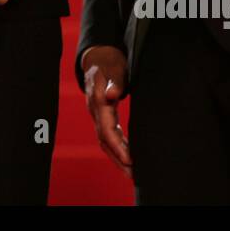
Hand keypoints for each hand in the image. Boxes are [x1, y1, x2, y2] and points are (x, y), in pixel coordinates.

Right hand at [82, 46, 131, 176]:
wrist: (97, 56)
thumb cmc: (109, 61)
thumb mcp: (113, 67)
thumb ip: (114, 81)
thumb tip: (112, 95)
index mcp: (98, 100)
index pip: (106, 129)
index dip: (117, 146)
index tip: (130, 160)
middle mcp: (95, 110)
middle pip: (104, 140)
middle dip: (118, 158)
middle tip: (134, 174)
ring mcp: (97, 114)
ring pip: (105, 140)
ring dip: (117, 157)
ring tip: (132, 173)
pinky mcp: (102, 115)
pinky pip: (108, 135)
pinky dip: (117, 148)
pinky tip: (128, 156)